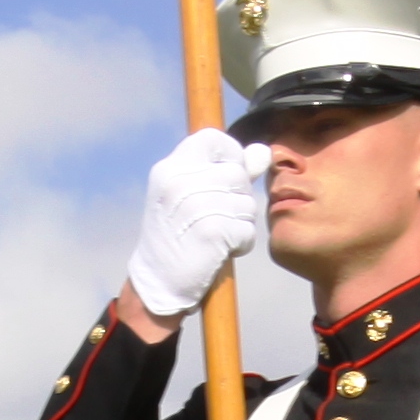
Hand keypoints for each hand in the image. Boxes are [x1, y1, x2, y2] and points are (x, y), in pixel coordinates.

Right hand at [122, 128, 266, 322]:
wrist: (157, 281)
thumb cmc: (177, 235)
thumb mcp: (192, 195)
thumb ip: (229, 170)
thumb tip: (262, 151)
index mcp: (170, 168)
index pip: (213, 138)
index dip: (230, 154)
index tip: (225, 176)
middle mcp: (179, 182)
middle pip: (238, 173)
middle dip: (238, 198)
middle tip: (216, 218)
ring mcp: (195, 206)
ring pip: (248, 203)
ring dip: (240, 224)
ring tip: (215, 235)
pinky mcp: (212, 232)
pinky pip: (248, 230)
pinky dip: (241, 244)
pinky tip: (220, 250)